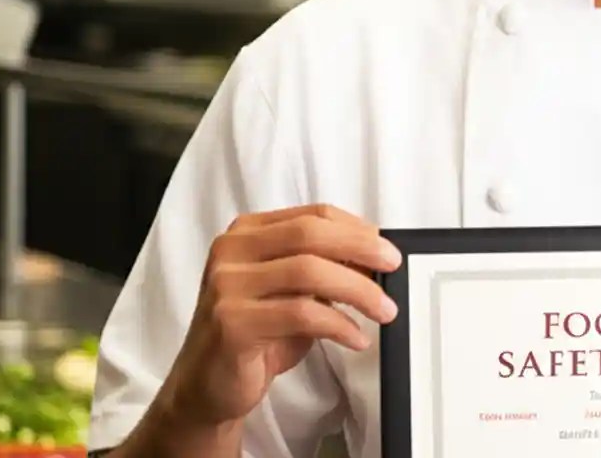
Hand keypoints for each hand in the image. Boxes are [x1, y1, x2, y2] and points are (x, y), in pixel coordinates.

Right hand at [159, 204, 401, 430]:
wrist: (208, 385)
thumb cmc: (256, 334)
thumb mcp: (293, 292)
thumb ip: (325, 269)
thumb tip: (377, 258)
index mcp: (247, 233)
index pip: (312, 215)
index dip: (356, 229)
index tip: (387, 248)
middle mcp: (232, 251)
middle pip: (310, 234)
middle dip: (361, 248)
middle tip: (393, 268)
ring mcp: (227, 285)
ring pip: (308, 271)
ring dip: (358, 290)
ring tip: (385, 310)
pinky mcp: (232, 323)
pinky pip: (301, 314)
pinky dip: (339, 325)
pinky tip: (357, 338)